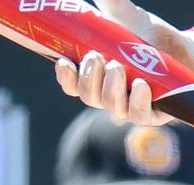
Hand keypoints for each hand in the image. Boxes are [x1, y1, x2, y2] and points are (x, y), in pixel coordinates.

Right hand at [55, 2, 192, 125]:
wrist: (187, 51)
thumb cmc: (154, 39)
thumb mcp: (129, 20)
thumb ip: (112, 5)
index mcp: (97, 79)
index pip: (73, 84)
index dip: (65, 77)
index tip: (63, 62)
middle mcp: (109, 96)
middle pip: (88, 96)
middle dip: (88, 79)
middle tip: (96, 57)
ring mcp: (129, 107)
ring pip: (110, 105)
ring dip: (110, 88)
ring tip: (117, 67)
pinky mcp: (152, 113)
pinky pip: (139, 113)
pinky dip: (137, 100)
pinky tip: (141, 85)